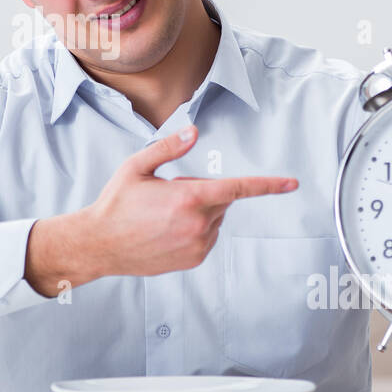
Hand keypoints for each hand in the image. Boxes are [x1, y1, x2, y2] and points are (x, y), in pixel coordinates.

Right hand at [25, 125, 297, 292]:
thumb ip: (169, 147)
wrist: (99, 244)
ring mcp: (197, 244)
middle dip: (203, 191)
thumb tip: (193, 132)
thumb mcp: (137, 167)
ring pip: (215, 218)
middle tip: (168, 194)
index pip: (237, 188)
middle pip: (222, 199)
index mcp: (188, 198)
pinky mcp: (194, 259)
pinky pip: (208, 236)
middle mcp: (198, 223)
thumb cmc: (116, 204)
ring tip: (163, 215)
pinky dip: (195, 229)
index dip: (268, 185)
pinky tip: (167, 230)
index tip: (291, 183)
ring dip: (200, 211)